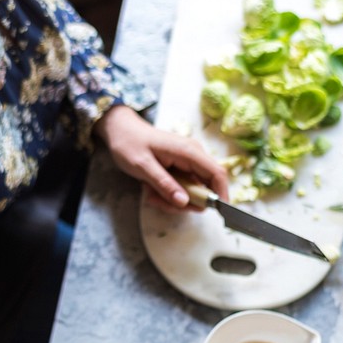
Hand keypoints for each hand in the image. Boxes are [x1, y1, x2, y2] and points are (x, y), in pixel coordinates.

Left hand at [93, 105, 228, 209]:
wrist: (120, 130)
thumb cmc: (129, 143)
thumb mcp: (143, 167)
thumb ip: (164, 185)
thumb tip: (184, 202)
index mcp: (188, 151)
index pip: (217, 173)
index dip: (221, 194)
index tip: (218, 213)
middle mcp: (193, 155)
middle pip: (205, 187)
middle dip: (187, 202)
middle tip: (161, 203)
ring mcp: (188, 161)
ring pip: (192, 191)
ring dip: (173, 200)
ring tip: (151, 195)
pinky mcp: (181, 167)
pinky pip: (183, 187)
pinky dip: (169, 194)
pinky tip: (152, 191)